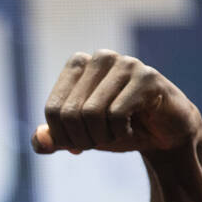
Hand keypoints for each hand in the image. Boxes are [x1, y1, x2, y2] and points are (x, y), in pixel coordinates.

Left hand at [31, 50, 201, 155]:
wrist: (162, 134)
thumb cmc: (116, 128)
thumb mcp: (78, 137)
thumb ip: (53, 140)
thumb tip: (39, 138)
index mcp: (77, 64)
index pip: (52, 109)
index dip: (62, 136)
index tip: (78, 144)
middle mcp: (100, 57)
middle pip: (70, 113)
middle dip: (81, 139)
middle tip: (97, 143)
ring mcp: (126, 63)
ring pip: (92, 113)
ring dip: (101, 137)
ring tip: (115, 135)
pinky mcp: (147, 78)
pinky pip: (117, 115)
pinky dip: (121, 133)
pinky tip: (133, 128)